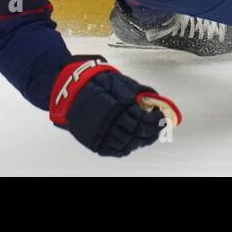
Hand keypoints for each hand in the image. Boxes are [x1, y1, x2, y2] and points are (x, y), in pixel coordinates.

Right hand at [50, 56, 179, 157]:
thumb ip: (137, 91)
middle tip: (158, 129)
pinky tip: (132, 142)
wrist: (70, 91)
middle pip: (138, 133)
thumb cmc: (96, 83)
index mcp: (118, 107)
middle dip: (151, 132)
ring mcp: (102, 134)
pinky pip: (115, 150)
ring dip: (140, 140)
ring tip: (146, 135)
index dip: (156, 121)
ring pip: (128, 144)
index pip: (144, 120)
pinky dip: (126, 148)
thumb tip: (155, 99)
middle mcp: (110, 123)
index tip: (162, 118)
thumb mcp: (118, 81)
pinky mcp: (94, 143)